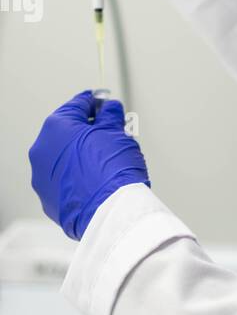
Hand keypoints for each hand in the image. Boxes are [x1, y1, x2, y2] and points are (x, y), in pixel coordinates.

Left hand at [29, 91, 150, 240]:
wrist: (111, 210)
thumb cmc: (112, 169)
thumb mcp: (117, 132)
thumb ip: (110, 115)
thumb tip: (109, 109)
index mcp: (56, 127)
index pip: (77, 105)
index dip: (95, 103)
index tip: (104, 105)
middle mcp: (42, 151)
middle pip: (67, 133)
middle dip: (88, 132)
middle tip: (110, 135)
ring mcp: (42, 177)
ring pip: (64, 159)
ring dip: (81, 156)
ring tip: (106, 162)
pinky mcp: (49, 200)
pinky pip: (64, 182)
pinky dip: (77, 178)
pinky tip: (96, 181)